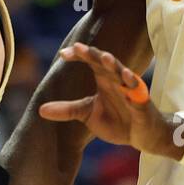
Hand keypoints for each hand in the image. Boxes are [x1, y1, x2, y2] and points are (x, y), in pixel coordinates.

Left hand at [41, 42, 176, 154]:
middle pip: (105, 62)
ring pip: (123, 73)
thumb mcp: (88, 114)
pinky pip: (139, 92)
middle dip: (93, 54)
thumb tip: (40, 109)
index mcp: (104, 79)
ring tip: (104, 58)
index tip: (63, 54)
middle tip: (79, 47)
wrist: (143, 136)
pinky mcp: (142, 103)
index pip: (90, 61)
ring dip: (114, 65)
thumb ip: (67, 109)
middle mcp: (117, 80)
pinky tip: (128, 77)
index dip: (78, 55)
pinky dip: (134, 85)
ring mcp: (131, 90)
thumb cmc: (118, 121)